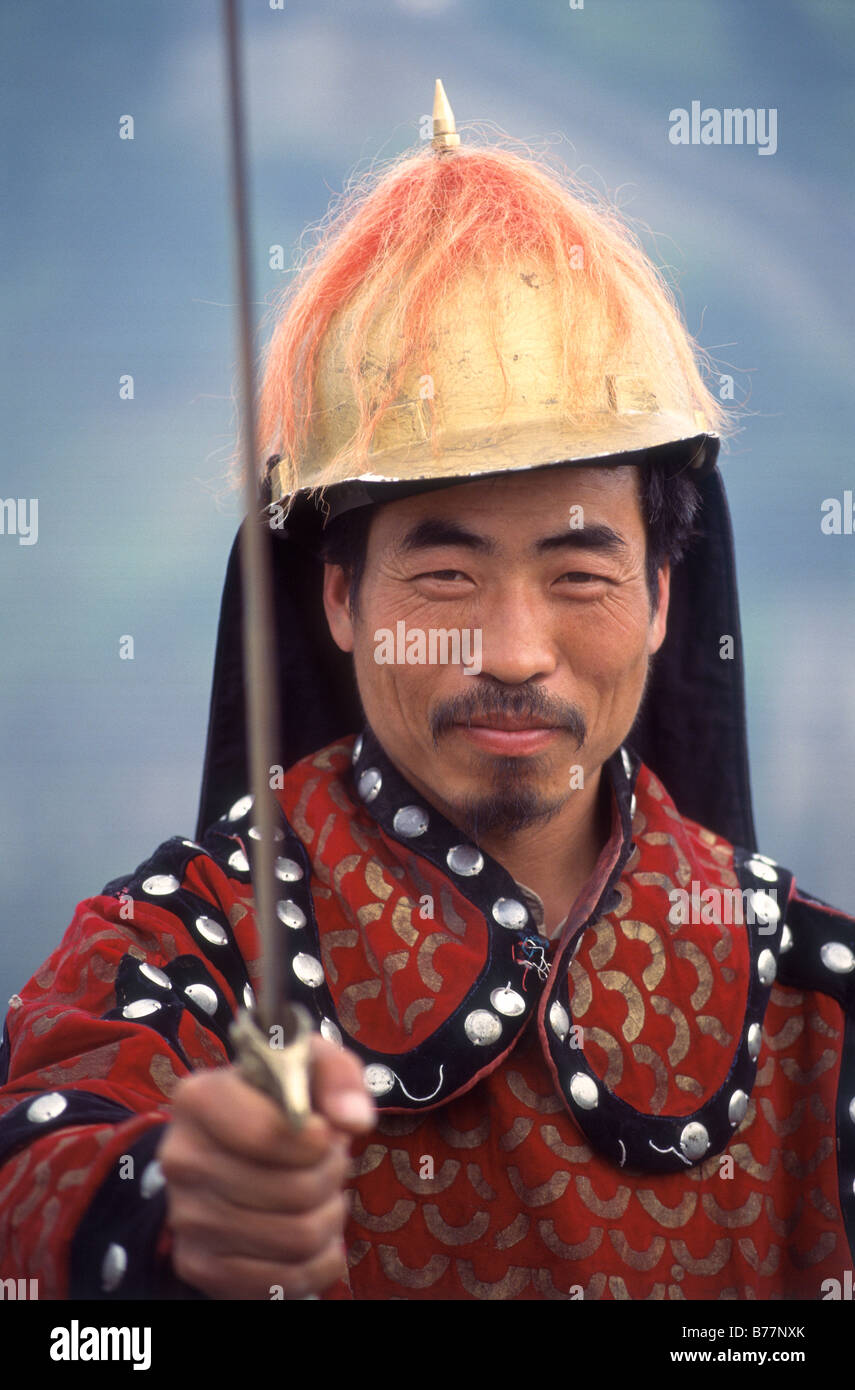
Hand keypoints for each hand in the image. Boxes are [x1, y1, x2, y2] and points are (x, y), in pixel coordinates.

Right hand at [157, 1035, 374, 1298]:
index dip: (318, 1139)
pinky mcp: (200, 1266)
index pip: (269, 1134)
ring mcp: (186, 1217)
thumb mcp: (311, 1065)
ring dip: (330, 1216)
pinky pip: (285, 1280)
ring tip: (324, 1193)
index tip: (326, 1133)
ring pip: (296, 1237)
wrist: (237, 1146)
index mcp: (199, 1099)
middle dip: (332, 1176)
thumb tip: (354, 1120)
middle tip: (331, 1161)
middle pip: (292, 1191)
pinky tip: (316, 1234)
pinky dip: (320, 1261)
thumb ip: (338, 1076)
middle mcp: (181, 1158)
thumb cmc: (281, 1100)